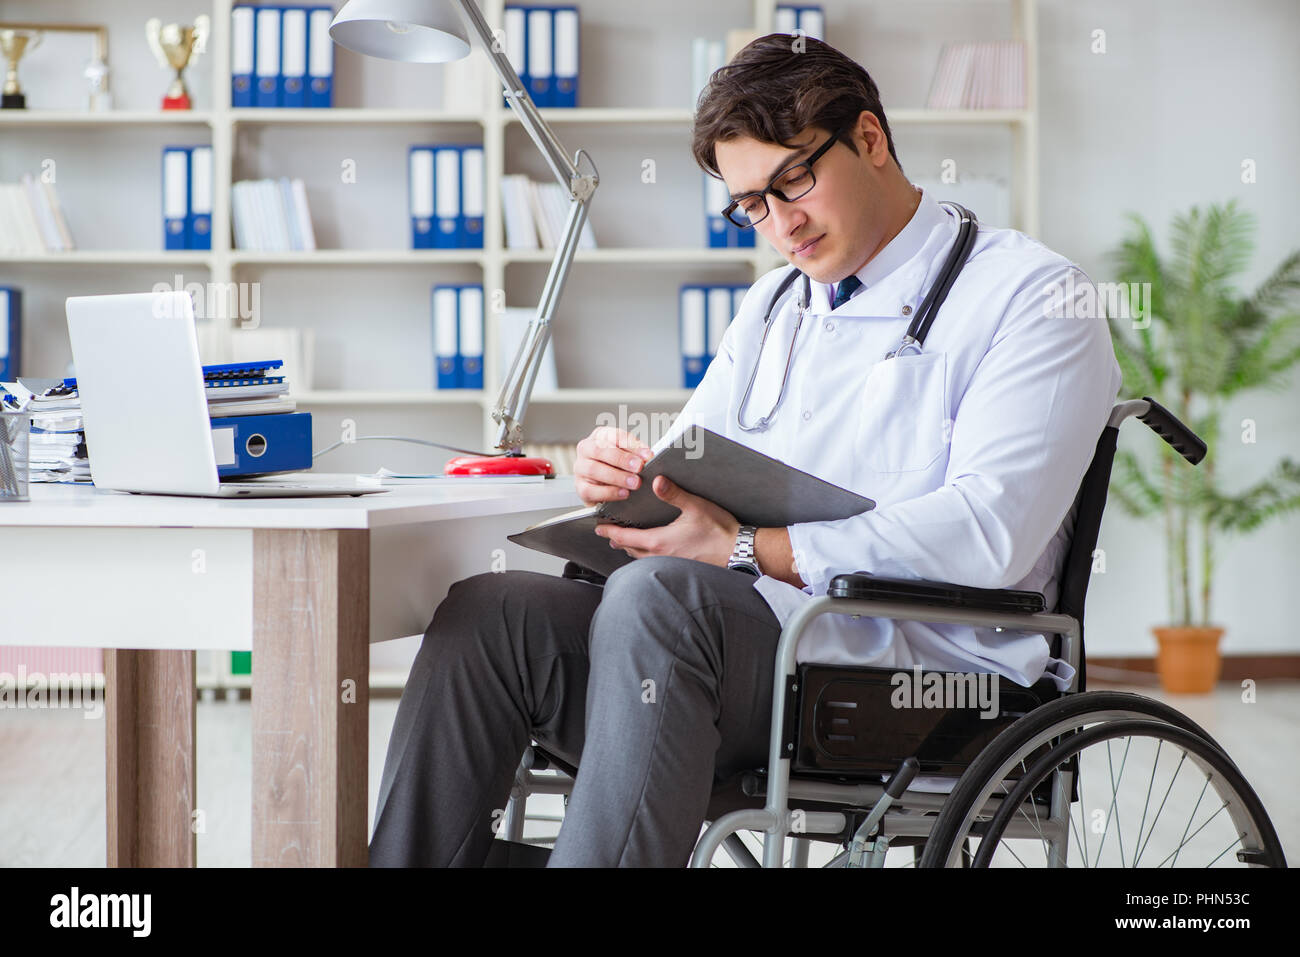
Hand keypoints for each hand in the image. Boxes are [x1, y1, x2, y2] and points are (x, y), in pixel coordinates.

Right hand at [574, 426, 654, 506]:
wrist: (605, 489)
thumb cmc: (618, 467)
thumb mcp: (629, 456)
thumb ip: (638, 455)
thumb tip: (648, 456)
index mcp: (600, 436)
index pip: (614, 435)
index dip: (631, 445)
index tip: (647, 455)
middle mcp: (586, 449)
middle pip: (600, 450)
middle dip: (622, 459)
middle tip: (639, 467)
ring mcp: (580, 468)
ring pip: (593, 469)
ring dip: (616, 476)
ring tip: (634, 482)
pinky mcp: (580, 487)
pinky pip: (591, 490)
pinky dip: (608, 492)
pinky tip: (623, 493)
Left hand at [595, 475, 739, 565]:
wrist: (738, 552)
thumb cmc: (719, 531)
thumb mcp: (695, 507)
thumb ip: (674, 494)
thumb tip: (657, 482)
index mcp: (660, 541)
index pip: (626, 537)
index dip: (611, 531)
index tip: (599, 527)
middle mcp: (662, 556)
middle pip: (631, 549)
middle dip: (618, 540)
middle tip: (608, 533)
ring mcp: (671, 564)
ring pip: (642, 558)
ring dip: (631, 549)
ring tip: (626, 542)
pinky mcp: (681, 567)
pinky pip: (655, 562)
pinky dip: (646, 555)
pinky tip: (652, 550)